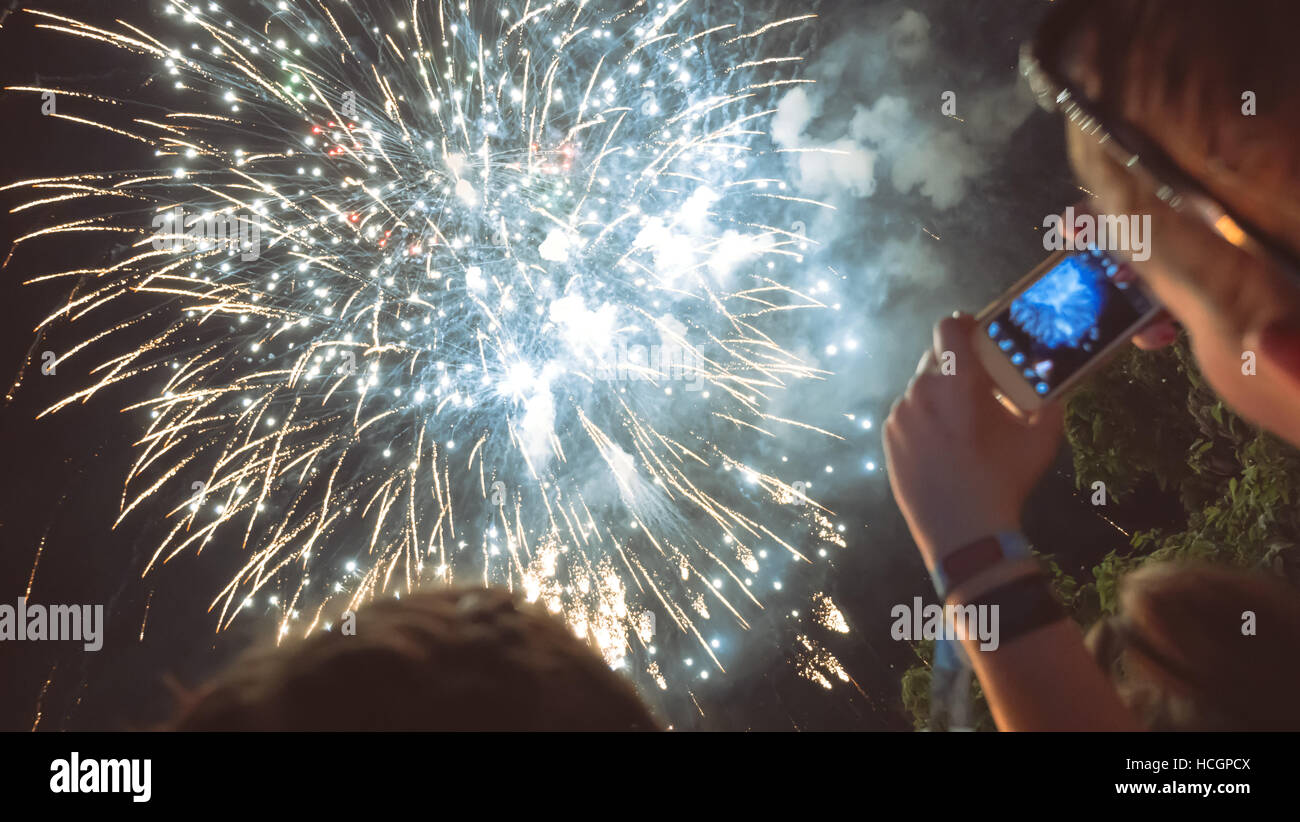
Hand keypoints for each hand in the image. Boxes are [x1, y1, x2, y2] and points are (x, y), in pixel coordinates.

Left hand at [883, 313, 1063, 567]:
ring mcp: (902, 414)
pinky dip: (925, 418)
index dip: (963, 324)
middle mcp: (923, 391)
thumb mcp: (1040, 438)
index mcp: (959, 381)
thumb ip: (1049, 399)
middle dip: (956, 364)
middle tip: (978, 384)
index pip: (950, 326)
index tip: (974, 331)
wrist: (963, 532)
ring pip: (921, 387)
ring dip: (940, 394)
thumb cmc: (1005, 481)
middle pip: (935, 357)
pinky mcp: (890, 436)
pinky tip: (944, 444)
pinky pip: (909, 413)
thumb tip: (1056, 380)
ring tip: (962, 422)